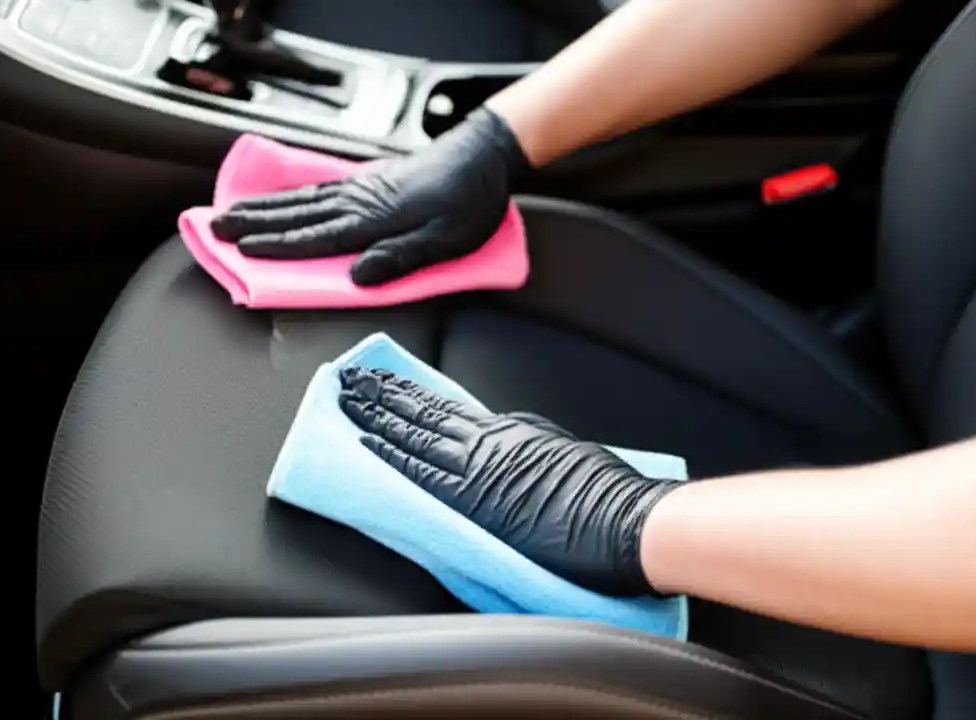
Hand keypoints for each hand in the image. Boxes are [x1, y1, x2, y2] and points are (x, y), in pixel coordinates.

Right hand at [211, 109, 526, 285]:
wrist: (483, 156)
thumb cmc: (470, 204)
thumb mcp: (446, 240)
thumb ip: (401, 258)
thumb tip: (358, 278)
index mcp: (375, 221)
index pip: (316, 238)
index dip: (278, 246)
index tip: (242, 250)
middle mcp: (359, 202)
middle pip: (297, 215)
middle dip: (254, 223)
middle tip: (214, 228)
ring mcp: (361, 188)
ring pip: (302, 200)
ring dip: (264, 207)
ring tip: (230, 212)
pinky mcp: (368, 180)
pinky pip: (317, 188)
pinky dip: (290, 194)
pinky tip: (278, 198)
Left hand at [338, 367, 678, 595]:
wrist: (629, 522)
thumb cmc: (611, 497)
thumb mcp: (563, 456)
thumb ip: (526, 452)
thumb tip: (506, 452)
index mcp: (511, 433)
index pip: (447, 411)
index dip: (411, 396)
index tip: (384, 384)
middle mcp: (489, 444)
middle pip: (423, 415)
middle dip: (382, 397)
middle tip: (348, 381)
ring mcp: (479, 470)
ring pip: (414, 435)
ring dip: (375, 417)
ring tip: (345, 400)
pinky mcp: (475, 501)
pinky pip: (421, 473)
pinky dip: (390, 455)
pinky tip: (365, 443)